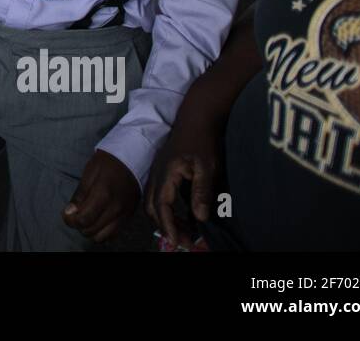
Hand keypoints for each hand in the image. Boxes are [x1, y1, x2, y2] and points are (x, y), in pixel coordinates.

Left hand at [63, 149, 140, 242]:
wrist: (133, 158)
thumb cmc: (108, 162)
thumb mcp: (89, 173)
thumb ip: (80, 195)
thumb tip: (69, 212)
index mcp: (104, 195)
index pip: (84, 220)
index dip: (70, 220)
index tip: (66, 213)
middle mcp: (116, 208)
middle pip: (91, 231)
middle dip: (78, 225)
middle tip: (75, 213)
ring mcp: (124, 214)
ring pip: (102, 237)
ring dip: (90, 230)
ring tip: (86, 217)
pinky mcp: (128, 216)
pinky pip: (113, 234)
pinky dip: (102, 232)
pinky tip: (97, 219)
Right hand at [145, 116, 221, 249]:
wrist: (196, 117)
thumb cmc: (203, 140)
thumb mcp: (207, 167)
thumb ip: (202, 192)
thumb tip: (200, 218)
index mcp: (166, 175)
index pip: (162, 206)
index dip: (169, 226)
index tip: (178, 242)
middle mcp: (157, 174)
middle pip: (152, 207)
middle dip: (166, 226)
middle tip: (183, 241)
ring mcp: (157, 171)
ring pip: (153, 202)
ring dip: (165, 218)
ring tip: (185, 231)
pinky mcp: (162, 170)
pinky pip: (158, 194)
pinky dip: (166, 209)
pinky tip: (183, 214)